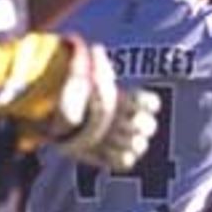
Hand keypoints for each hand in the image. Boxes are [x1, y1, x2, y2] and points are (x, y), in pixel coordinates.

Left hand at [48, 39, 158, 170]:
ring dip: (123, 141)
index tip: (126, 101)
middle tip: (118, 123)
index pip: (151, 104)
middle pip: (149, 127)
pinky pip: (126, 162)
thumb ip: (95, 67)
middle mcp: (131, 123)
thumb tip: (96, 49)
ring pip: (139, 145)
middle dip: (135, 125)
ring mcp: (124, 142)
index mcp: (129, 103)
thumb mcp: (85, 79)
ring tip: (107, 137)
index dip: (143, 103)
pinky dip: (116, 157)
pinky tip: (102, 149)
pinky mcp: (114, 159)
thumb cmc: (76, 98)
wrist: (60, 122)